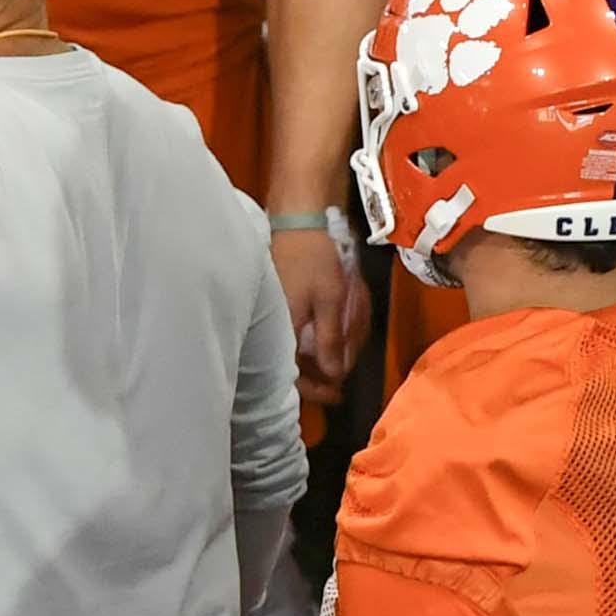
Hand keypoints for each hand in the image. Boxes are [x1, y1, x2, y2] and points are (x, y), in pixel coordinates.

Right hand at [270, 214, 368, 407]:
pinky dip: (311, 334)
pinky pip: (293, 328)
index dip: (315, 389)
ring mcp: (273, 312)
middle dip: (320, 371)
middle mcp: (272, 324)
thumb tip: (333, 374)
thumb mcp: (331, 300)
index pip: (293, 375)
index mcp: (282, 328)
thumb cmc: (315, 258)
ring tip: (340, 347)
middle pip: (292, 363)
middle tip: (343, 371)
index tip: (337, 394)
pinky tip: (326, 328)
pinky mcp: (277, 301)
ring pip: (293, 346)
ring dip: (317, 352)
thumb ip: (331, 340)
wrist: (297, 220)